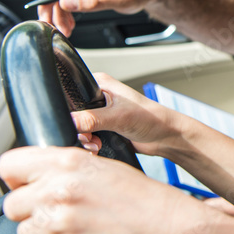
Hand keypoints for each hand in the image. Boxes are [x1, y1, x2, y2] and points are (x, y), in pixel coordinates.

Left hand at [0, 146, 223, 233]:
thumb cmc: (151, 201)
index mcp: (70, 163)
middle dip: (31, 211)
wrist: (178, 233)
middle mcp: (61, 191)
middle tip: (59, 215)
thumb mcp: (109, 168)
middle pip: (12, 205)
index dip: (18, 178)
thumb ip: (69, 169)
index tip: (28, 186)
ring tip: (78, 231)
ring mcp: (63, 224)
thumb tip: (38, 178)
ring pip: (25, 233)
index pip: (9, 165)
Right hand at [73, 73, 187, 157]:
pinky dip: (88, 146)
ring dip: (84, 140)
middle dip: (78, 130)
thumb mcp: (119, 117)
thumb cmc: (151, 118)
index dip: (68, 110)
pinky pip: (85, 138)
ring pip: (77, 128)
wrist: (166, 137)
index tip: (74, 125)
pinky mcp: (102, 128)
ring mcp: (99, 114)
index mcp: (99, 84)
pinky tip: (97, 149)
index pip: (70, 93)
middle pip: (72, 114)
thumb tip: (69, 121)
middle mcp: (97, 98)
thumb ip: (92, 119)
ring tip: (96, 145)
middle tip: (89, 138)